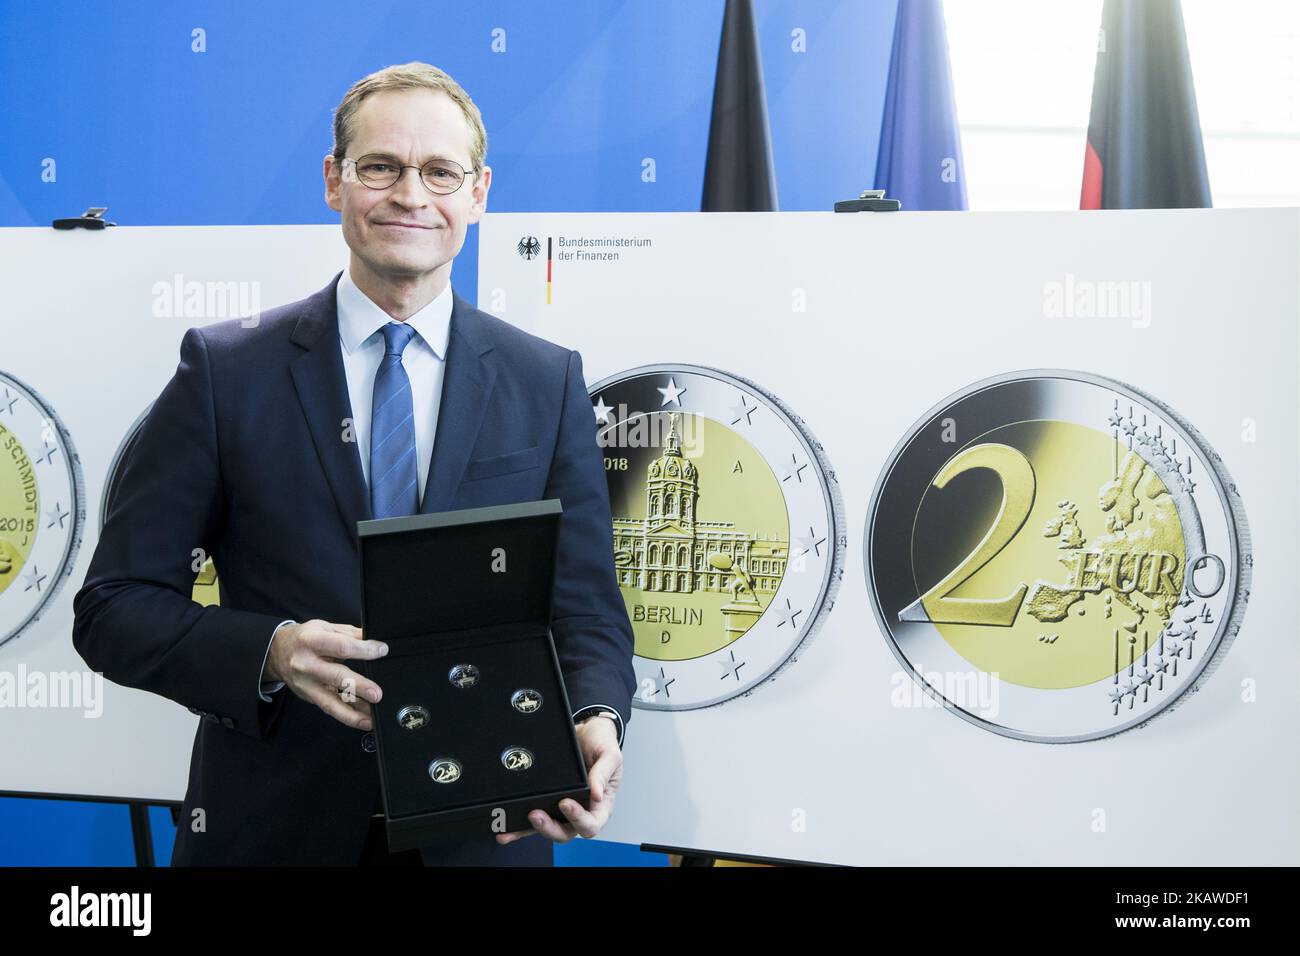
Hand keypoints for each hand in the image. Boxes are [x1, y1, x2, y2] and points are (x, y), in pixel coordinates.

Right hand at [264, 619, 387, 729]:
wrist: (276, 652)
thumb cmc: (305, 638)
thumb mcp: (325, 627)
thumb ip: (350, 634)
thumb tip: (375, 641)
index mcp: (311, 641)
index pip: (341, 646)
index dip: (363, 650)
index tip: (382, 651)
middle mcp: (306, 664)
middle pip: (335, 677)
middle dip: (358, 686)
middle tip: (377, 694)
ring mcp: (306, 684)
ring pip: (330, 702)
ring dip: (352, 713)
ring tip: (371, 719)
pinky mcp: (308, 697)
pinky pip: (330, 708)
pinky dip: (347, 715)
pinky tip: (363, 719)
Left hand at [495, 715, 621, 845]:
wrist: (587, 729)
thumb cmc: (602, 744)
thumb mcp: (610, 755)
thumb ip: (604, 774)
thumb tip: (597, 795)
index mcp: (600, 806)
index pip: (591, 824)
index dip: (578, 819)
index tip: (566, 803)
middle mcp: (580, 811)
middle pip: (565, 832)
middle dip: (549, 827)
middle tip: (536, 814)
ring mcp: (561, 809)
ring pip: (547, 828)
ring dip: (529, 830)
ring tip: (511, 828)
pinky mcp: (546, 801)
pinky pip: (533, 818)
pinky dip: (518, 825)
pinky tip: (504, 827)